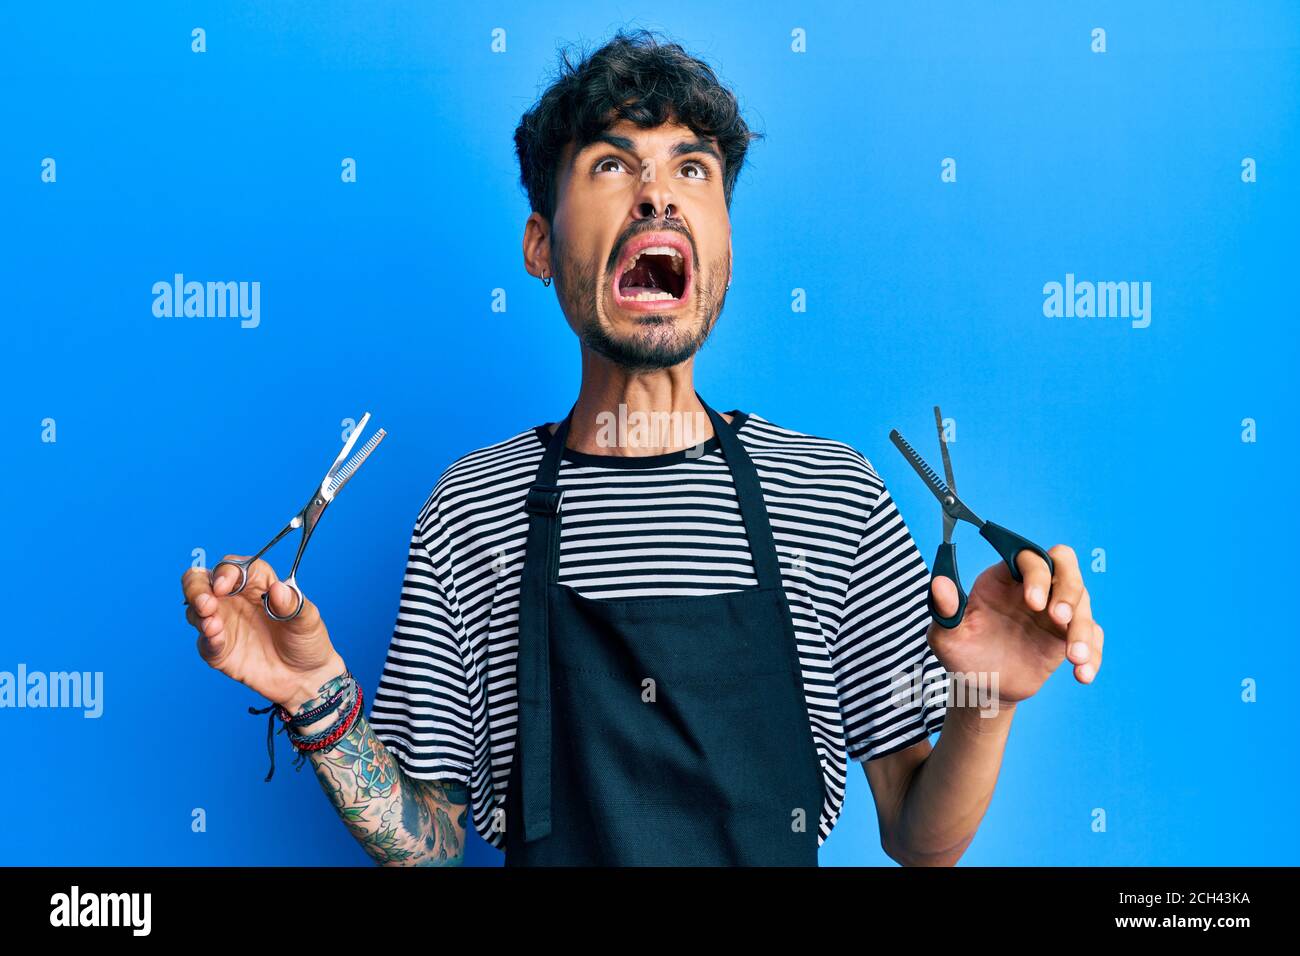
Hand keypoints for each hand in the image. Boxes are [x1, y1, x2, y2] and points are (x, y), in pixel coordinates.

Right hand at [181, 556, 345, 711]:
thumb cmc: (308, 641)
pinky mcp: (219, 650)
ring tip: (213, 623)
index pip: (234, 567)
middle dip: (196, 587)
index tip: (225, 586)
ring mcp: (225, 624)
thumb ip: (292, 604)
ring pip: (196, 609)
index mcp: (258, 584)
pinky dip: (206, 639)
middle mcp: (235, 600)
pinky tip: (216, 638)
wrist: (305, 677)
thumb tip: (277, 589)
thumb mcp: (308, 620)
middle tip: (206, 602)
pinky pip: (204, 642)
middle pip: (203, 581)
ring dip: (198, 612)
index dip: (226, 572)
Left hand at [926, 544, 1102, 706]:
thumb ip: (944, 610)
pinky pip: (1092, 637)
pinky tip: (1083, 674)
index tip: (1033, 602)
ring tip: (1074, 659)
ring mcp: (1054, 613)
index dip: (1038, 573)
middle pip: (1066, 569)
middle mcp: (1034, 589)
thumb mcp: (945, 636)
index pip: (1030, 557)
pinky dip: (1093, 654)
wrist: (981, 687)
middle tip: (1060, 617)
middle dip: (1069, 590)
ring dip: (1083, 630)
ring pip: (1083, 605)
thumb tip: (938, 583)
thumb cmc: (961, 654)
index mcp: (1004, 578)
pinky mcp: (1067, 638)